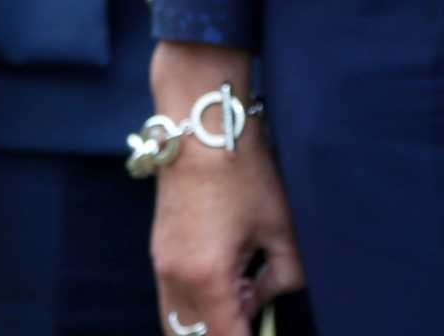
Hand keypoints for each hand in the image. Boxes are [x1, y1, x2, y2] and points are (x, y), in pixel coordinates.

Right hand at [151, 42, 303, 335]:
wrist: (199, 128)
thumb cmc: (243, 172)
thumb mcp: (279, 226)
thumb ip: (284, 275)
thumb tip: (272, 297)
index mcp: (207, 278)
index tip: (268, 333)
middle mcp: (175, 280)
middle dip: (226, 333)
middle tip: (256, 316)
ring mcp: (161, 267)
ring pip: (178, 323)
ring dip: (209, 324)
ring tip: (244, 299)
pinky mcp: (159, 253)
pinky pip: (172, 301)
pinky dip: (196, 307)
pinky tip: (228, 283)